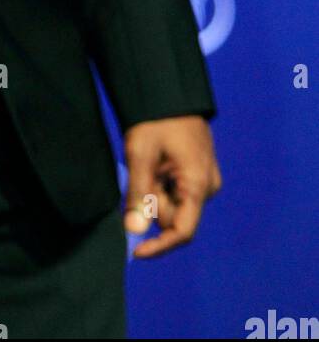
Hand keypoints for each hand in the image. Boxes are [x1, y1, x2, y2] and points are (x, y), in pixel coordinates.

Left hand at [122, 115, 221, 257]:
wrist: (169, 91)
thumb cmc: (156, 119)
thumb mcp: (141, 154)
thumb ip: (138, 193)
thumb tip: (133, 230)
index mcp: (198, 185)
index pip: (182, 232)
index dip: (158, 246)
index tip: (135, 251)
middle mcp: (207, 187)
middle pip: (173, 216)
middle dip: (150, 203)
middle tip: (137, 171)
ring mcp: (205, 180)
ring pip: (172, 203)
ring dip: (153, 191)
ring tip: (146, 161)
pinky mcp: (197, 173)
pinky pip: (175, 190)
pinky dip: (158, 184)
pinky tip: (153, 161)